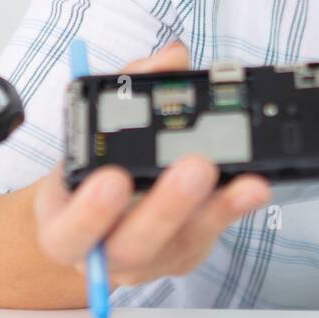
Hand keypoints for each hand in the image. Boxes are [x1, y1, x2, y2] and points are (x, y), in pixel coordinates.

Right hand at [35, 40, 271, 286]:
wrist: (96, 216)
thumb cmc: (91, 168)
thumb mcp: (91, 128)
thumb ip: (126, 88)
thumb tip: (173, 57)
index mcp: (63, 226)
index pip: (68, 232)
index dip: (90, 213)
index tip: (114, 178)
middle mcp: (105, 253)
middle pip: (134, 246)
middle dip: (168, 206)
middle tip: (196, 167)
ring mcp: (149, 261)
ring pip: (182, 245)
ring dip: (218, 210)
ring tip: (250, 183)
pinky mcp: (185, 256)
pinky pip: (210, 238)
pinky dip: (234, 211)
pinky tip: (255, 188)